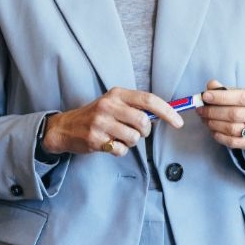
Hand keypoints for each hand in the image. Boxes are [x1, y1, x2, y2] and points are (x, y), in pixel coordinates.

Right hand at [41, 87, 183, 156]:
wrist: (65, 127)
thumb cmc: (96, 116)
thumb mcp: (113, 104)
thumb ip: (135, 107)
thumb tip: (164, 115)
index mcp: (116, 94)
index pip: (148, 100)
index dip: (167, 111)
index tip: (178, 122)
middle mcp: (108, 105)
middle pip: (143, 121)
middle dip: (145, 131)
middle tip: (137, 132)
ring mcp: (100, 122)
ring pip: (133, 138)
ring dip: (131, 142)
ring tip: (118, 137)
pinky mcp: (95, 139)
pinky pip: (120, 150)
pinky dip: (119, 150)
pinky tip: (109, 144)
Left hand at [199, 80, 244, 149]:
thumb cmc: (244, 102)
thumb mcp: (237, 91)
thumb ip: (223, 88)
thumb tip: (211, 86)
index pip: (241, 97)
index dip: (221, 97)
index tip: (205, 96)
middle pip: (235, 114)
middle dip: (213, 112)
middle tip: (200, 109)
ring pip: (232, 129)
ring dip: (213, 124)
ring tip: (204, 118)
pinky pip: (232, 141)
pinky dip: (218, 135)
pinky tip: (211, 129)